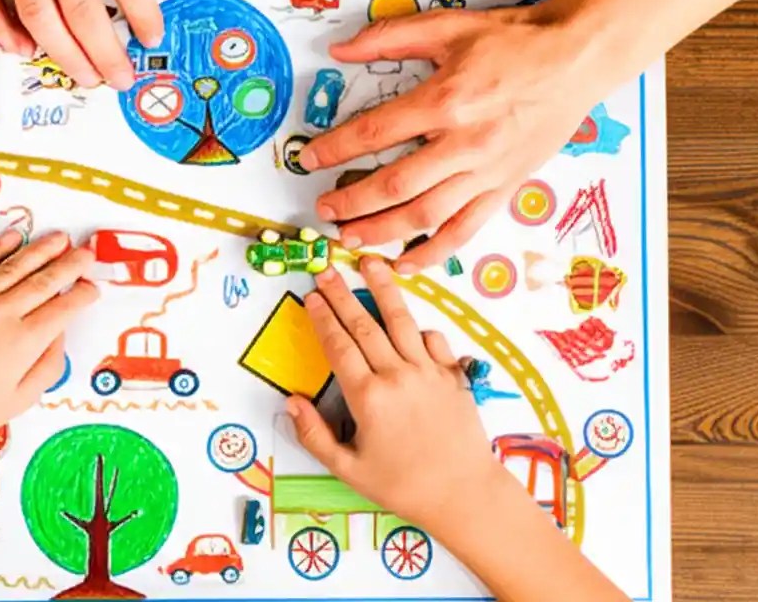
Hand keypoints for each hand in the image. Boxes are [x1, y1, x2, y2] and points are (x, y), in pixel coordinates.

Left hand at [0, 230, 97, 448]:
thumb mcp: (21, 399)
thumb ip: (48, 363)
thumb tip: (58, 331)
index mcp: (23, 343)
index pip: (63, 308)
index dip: (82, 295)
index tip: (92, 287)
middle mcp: (0, 314)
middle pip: (44, 281)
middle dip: (70, 264)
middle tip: (87, 252)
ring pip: (13, 266)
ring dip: (40, 249)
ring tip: (59, 237)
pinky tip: (13, 238)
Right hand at [285, 257, 499, 530]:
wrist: (464, 494)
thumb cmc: (403, 487)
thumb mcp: (348, 469)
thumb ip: (314, 435)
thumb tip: (292, 402)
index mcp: (367, 397)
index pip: (338, 346)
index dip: (323, 318)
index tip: (311, 297)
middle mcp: (397, 376)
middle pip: (364, 325)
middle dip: (342, 295)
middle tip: (326, 270)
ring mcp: (428, 372)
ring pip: (402, 321)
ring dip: (384, 289)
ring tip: (371, 264)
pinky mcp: (453, 376)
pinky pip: (435, 341)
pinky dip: (421, 329)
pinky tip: (411, 321)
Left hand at [300, 5, 607, 271]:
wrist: (577, 57)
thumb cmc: (515, 41)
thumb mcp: (448, 26)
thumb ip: (390, 37)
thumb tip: (341, 48)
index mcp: (446, 100)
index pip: (375, 133)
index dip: (336, 150)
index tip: (310, 160)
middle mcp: (465, 142)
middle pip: (395, 184)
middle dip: (353, 202)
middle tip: (324, 210)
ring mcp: (487, 170)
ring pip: (427, 214)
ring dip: (384, 231)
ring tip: (352, 239)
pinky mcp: (506, 186)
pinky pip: (466, 229)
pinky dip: (435, 251)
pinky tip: (408, 261)